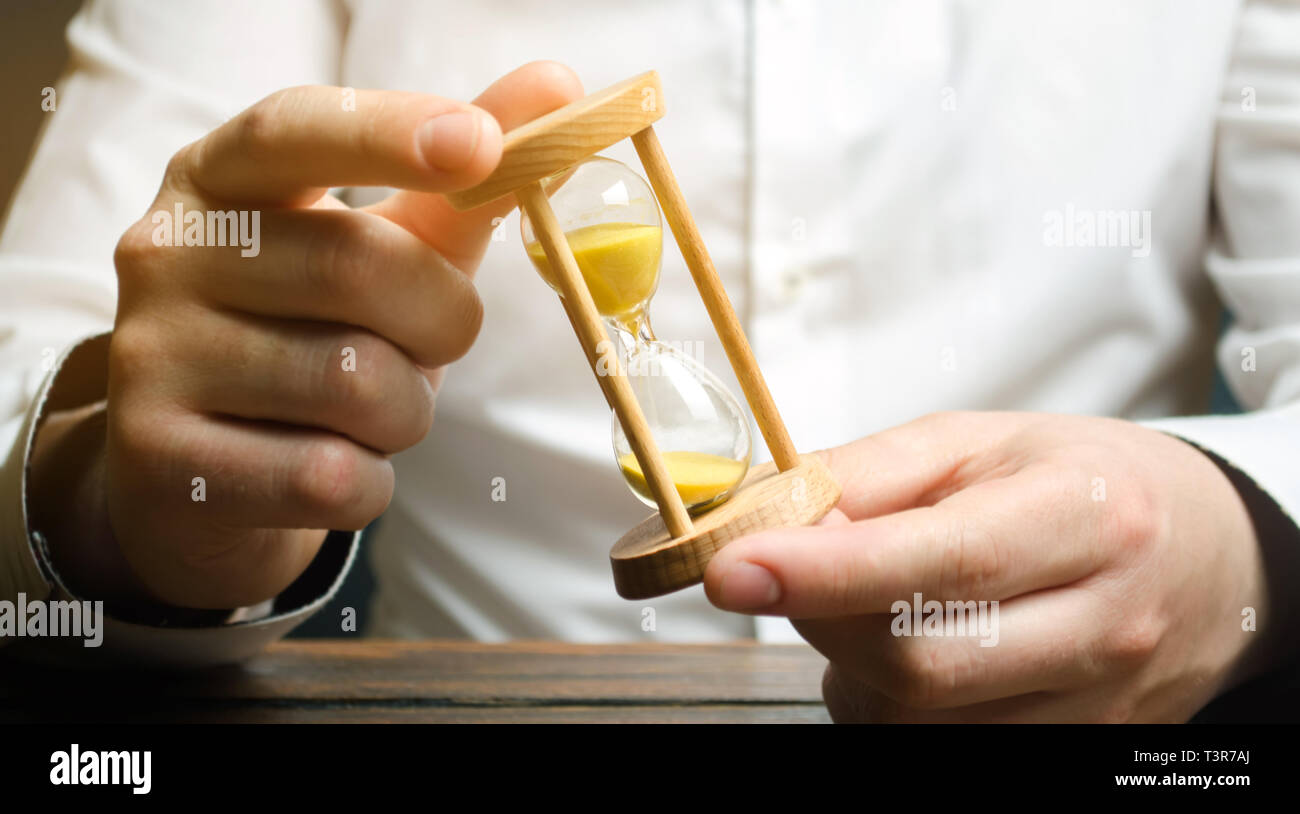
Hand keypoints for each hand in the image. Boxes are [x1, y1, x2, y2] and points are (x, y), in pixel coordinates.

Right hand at [29, 62, 583, 609]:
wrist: (202, 473)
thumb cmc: (313, 338)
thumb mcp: (381, 251)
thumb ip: (462, 182)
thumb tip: (557, 86)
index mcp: (218, 180)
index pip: (293, 130)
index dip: (390, 132)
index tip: (481, 142)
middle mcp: (166, 254)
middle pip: (357, 266)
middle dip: (444, 318)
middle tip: (440, 340)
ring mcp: (152, 358)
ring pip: (354, 384)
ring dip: (407, 411)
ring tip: (374, 410)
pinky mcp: (163, 462)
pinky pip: (328, 477)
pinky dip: (370, 482)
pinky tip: (339, 466)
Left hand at [704, 411, 1284, 721]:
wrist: (1208, 554)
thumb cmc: (1083, 482)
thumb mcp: (979, 441)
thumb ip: (867, 475)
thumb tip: (768, 515)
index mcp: (1084, 517)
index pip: (945, 561)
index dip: (827, 572)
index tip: (734, 568)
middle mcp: (1102, 624)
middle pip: (921, 664)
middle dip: (823, 619)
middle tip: (793, 569)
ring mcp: (1094, 704)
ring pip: (919, 721)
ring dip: (852, 665)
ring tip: (874, 601)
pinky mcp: (1076, 748)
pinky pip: (941, 747)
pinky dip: (889, 702)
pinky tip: (909, 647)